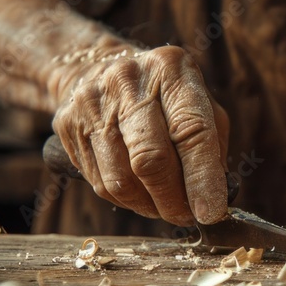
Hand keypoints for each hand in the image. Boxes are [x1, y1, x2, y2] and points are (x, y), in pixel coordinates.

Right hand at [52, 43, 229, 225]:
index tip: (211, 212)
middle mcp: (127, 80)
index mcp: (169, 68)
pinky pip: (100, 183)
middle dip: (173, 200)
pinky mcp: (68, 125)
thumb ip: (213, 144)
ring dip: (150, 206)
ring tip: (166, 208)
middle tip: (187, 216)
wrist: (97, 68)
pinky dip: (128, 201)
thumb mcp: (198, 101)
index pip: (190, 130)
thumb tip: (217, 196)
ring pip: (122, 179)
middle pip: (150, 158)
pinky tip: (141, 196)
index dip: (202, 177)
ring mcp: (91, 102)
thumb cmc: (162, 94)